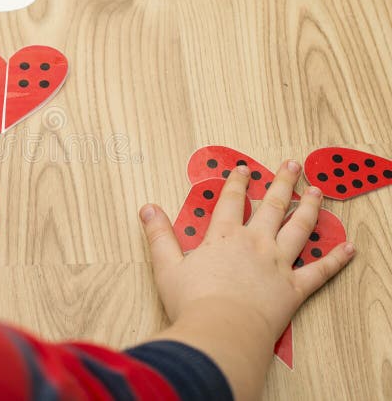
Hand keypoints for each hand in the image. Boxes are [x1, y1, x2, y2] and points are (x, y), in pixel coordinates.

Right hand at [139, 161, 354, 399]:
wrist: (221, 331)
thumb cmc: (192, 302)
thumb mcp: (167, 266)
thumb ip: (159, 235)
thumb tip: (147, 208)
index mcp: (224, 237)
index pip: (233, 201)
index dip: (238, 183)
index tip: (244, 169)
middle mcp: (255, 243)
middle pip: (272, 206)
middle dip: (282, 183)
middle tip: (293, 165)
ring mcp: (278, 264)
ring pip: (300, 228)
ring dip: (310, 208)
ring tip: (318, 191)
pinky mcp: (294, 288)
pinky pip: (321, 271)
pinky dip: (336, 259)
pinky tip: (349, 247)